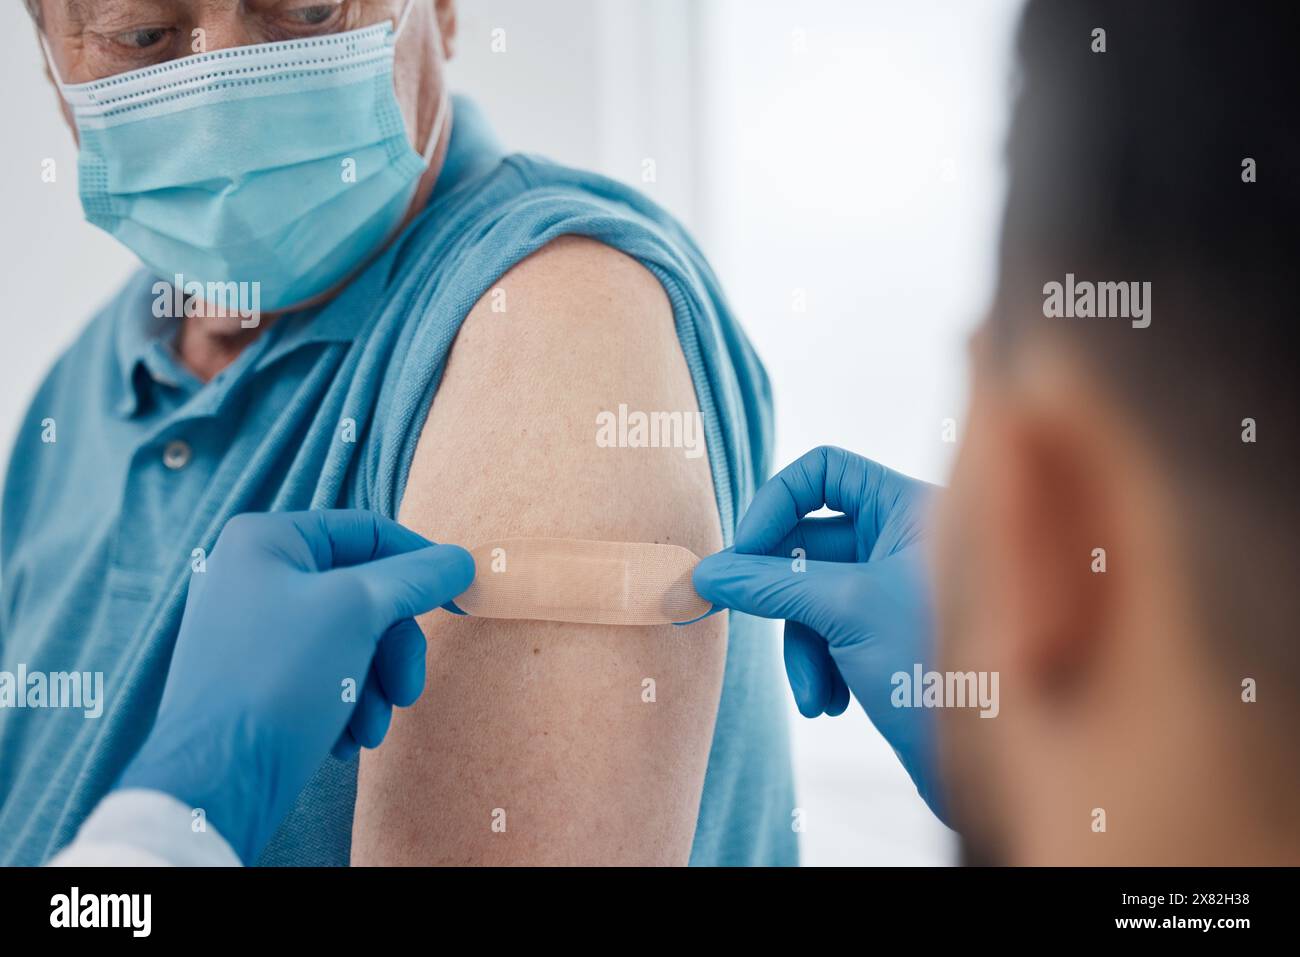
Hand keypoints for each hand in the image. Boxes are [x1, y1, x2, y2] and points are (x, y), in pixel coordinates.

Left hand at [117, 509, 474, 862]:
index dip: (421, 564)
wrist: (215, 784)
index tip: (461, 598)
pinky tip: (344, 738)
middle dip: (392, 648)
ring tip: (369, 729)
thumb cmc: (279, 681)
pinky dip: (345, 702)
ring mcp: (249, 629)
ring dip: (374, 685)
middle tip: (407, 690)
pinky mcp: (253, 677)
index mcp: (265, 540)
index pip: (368, 532)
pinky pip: (321, 671)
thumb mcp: (358, 612)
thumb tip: (460, 560)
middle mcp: (251, 575)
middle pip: (362, 593)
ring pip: (348, 638)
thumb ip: (416, 577)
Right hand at [693, 446, 946, 820]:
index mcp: (911, 510)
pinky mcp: (887, 635)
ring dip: (801, 646)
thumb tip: (707, 572)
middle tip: (732, 612)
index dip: (776, 502)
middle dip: (779, 593)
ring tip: (813, 694)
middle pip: (808, 538)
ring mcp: (896, 589)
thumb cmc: (941, 672)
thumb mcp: (846, 613)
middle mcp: (906, 541)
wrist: (990, 768)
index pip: (825, 470)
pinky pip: (829, 630)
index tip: (744, 552)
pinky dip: (820, 665)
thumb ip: (771, 584)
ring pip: (811, 593)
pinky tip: (830, 703)